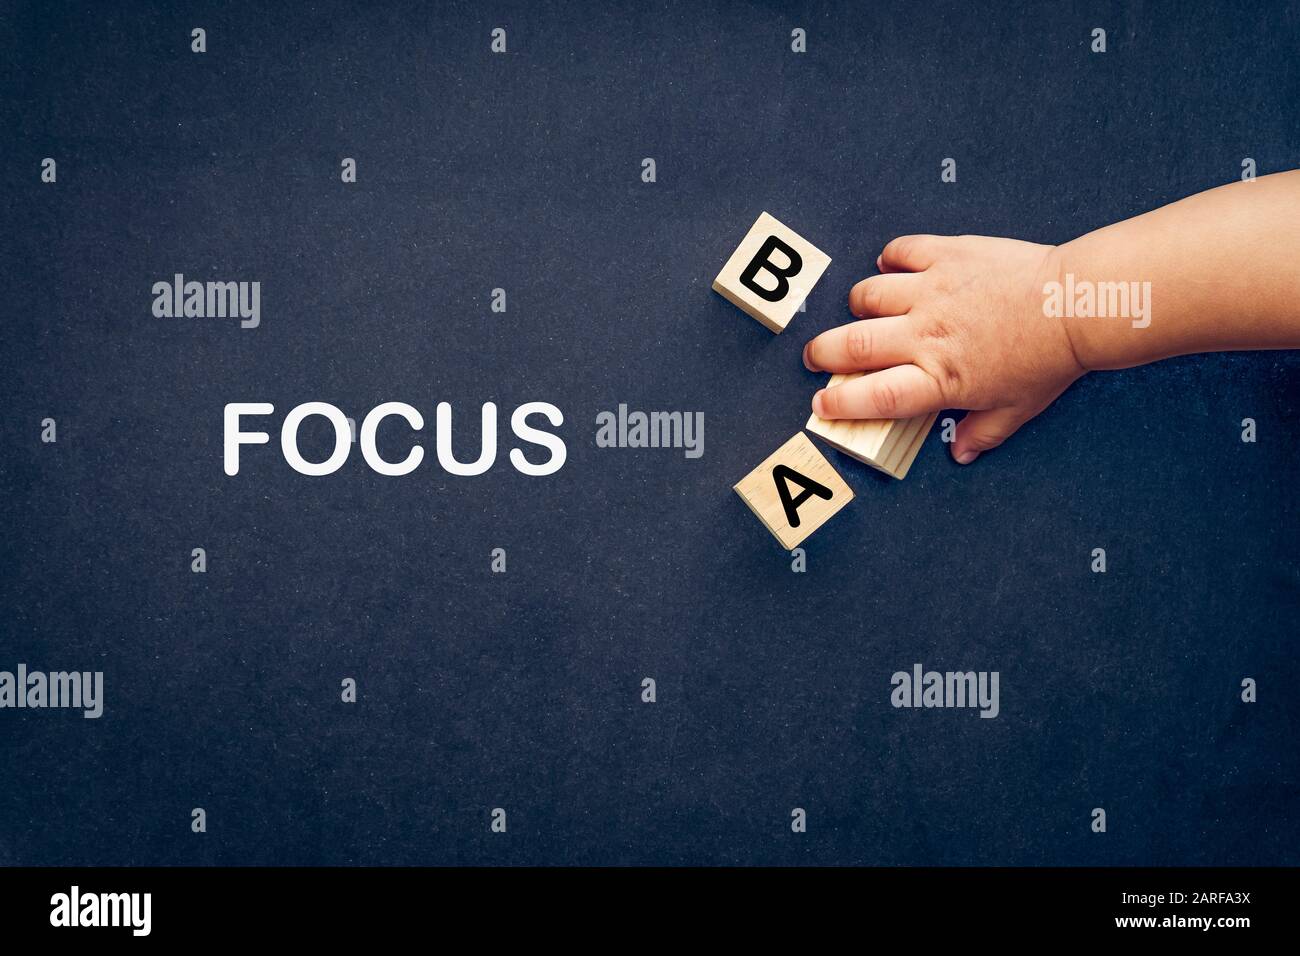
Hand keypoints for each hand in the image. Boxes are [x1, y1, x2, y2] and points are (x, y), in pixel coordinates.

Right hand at [803, 234, 1085, 463]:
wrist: (1075, 304)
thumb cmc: (1049, 360)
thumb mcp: (1017, 409)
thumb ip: (982, 433)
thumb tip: (962, 455)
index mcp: (939, 379)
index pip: (872, 396)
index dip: (839, 403)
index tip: (821, 406)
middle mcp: (926, 336)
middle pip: (853, 345)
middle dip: (824, 353)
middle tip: (818, 356)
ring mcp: (932, 292)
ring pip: (868, 295)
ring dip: (859, 306)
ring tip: (864, 312)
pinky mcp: (946, 256)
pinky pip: (901, 252)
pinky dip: (891, 259)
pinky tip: (893, 267)